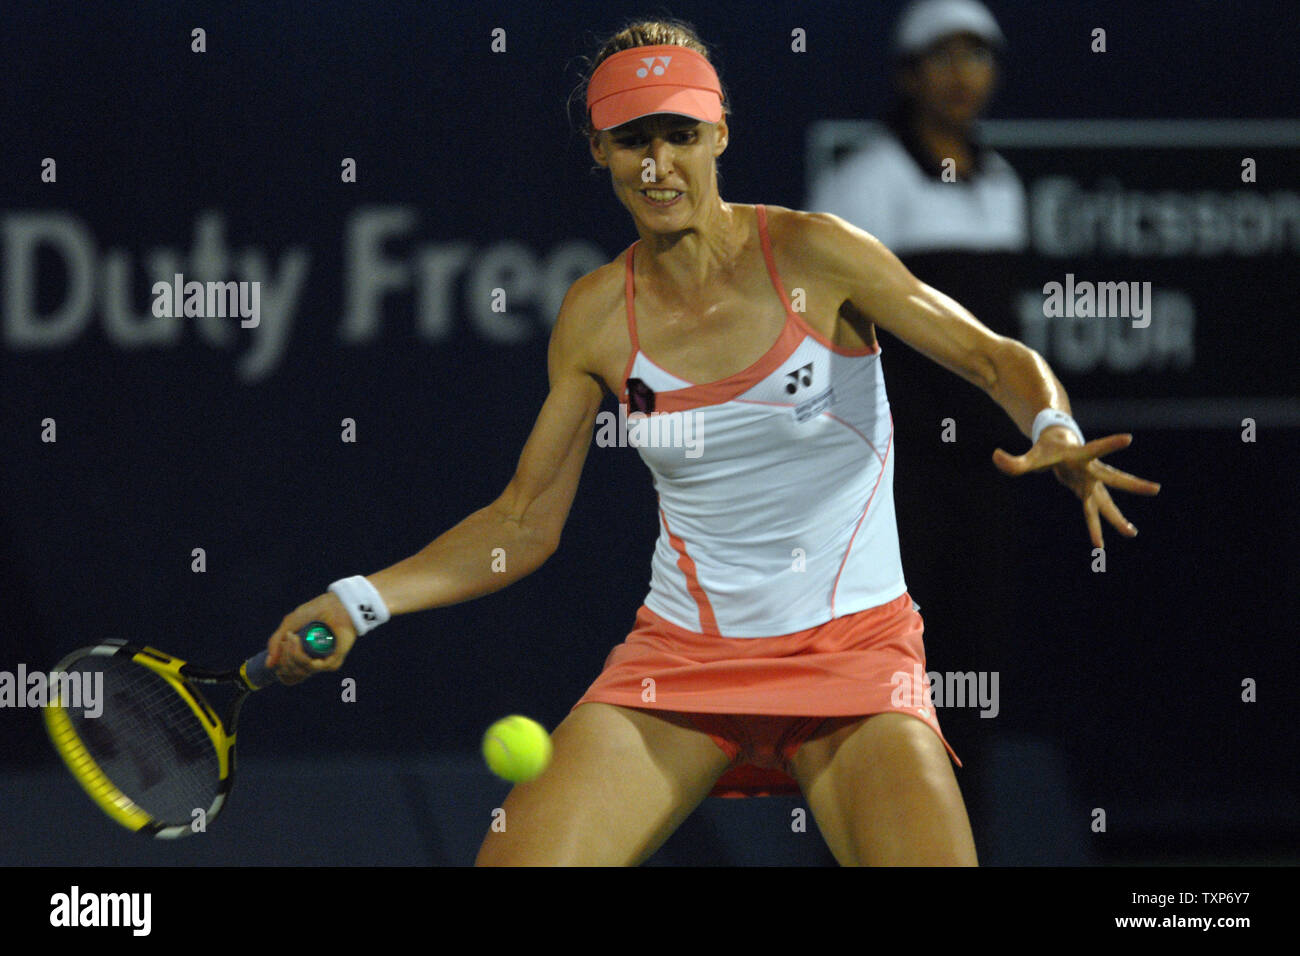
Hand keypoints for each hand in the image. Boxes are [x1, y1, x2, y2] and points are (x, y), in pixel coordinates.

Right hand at [265, 591, 357, 684]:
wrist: (333, 605)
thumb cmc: (314, 612)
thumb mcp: (289, 625)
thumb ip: (276, 643)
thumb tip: (269, 665)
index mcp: (305, 657)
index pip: (289, 675)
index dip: (280, 668)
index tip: (280, 648)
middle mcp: (314, 663)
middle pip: (290, 674)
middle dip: (283, 657)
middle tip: (288, 638)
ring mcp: (323, 664)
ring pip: (298, 671)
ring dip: (290, 653)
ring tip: (292, 636)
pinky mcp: (332, 662)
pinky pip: (309, 666)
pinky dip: (298, 654)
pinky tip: (296, 640)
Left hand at [992, 426, 1160, 549]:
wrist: (1060, 443)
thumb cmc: (1045, 448)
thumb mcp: (1030, 455)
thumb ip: (1013, 459)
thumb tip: (996, 456)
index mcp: (1079, 456)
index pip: (1094, 449)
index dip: (1109, 444)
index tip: (1129, 438)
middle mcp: (1091, 470)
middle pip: (1113, 479)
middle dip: (1133, 485)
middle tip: (1156, 489)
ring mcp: (1093, 482)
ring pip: (1108, 501)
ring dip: (1118, 517)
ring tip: (1132, 534)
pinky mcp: (1091, 491)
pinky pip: (1098, 510)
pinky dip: (1105, 523)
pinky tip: (1118, 535)